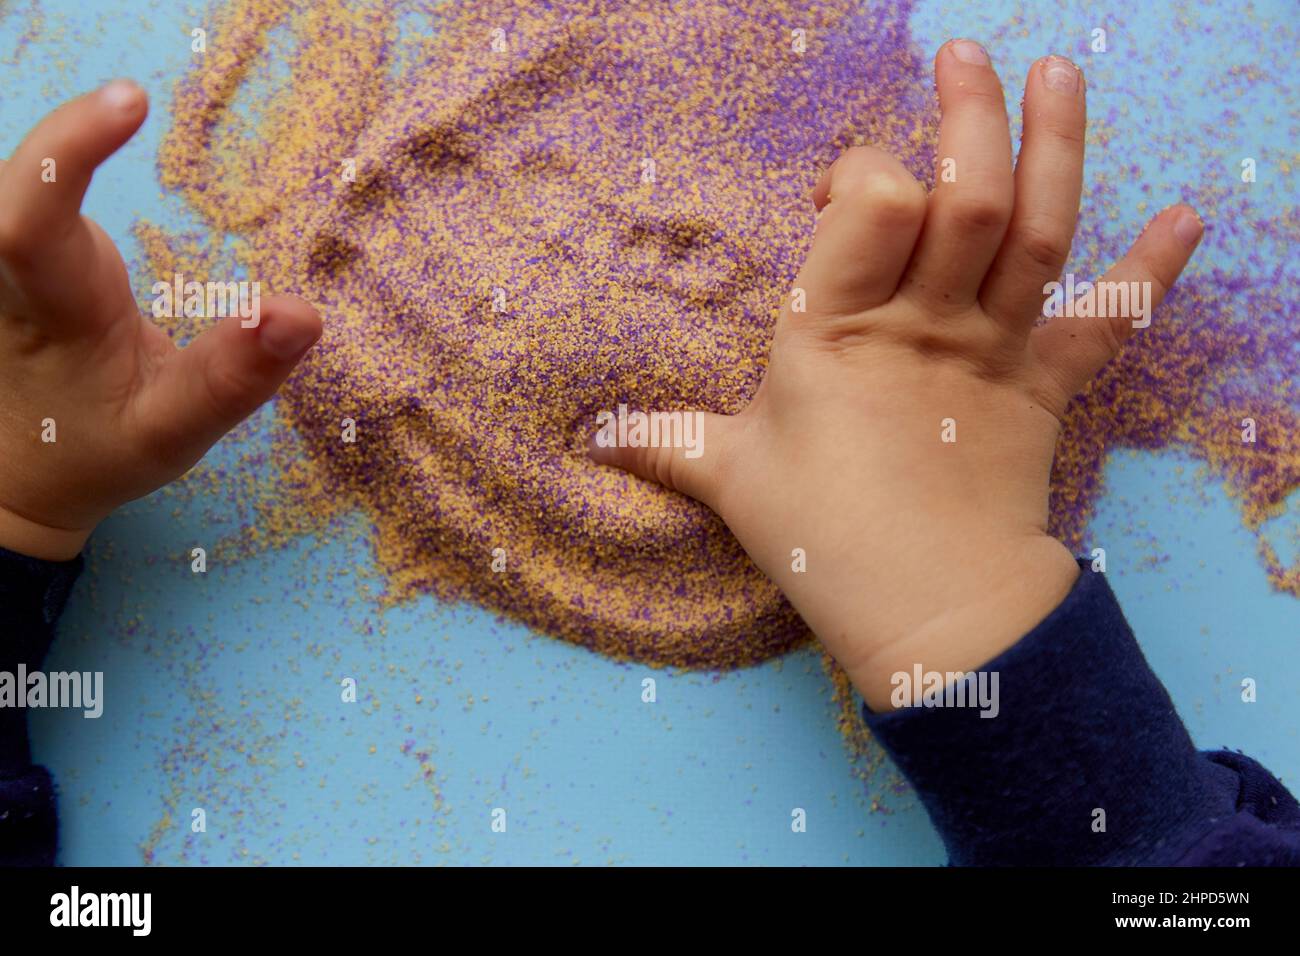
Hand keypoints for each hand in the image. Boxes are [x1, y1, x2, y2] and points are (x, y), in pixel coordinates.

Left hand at [0, 81, 321, 560]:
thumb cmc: (99, 447)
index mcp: (54, 312)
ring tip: (121, 119)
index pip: (28, 221)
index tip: (133, 101)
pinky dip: (58, 160)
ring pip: (10, 176)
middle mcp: (9, 272)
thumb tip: (303, 314)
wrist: (21, 469)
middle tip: (134, 103)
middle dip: (67, 135)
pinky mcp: (8, 250)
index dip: (69, 149)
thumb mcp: (177, 431)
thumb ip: (238, 377)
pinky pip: (22, 184)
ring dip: (62, 143)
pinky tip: (95, 146)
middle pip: (10, 177)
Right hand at [592, 42, 1202, 708]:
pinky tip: (1192, 217)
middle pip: (964, 196)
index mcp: (839, 329)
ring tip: (1060, 72)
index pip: (870, 205)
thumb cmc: (821, 539)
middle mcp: (924, 323)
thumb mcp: (730, 480)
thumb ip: (665, 443)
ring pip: (1036, 233)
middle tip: (966, 57)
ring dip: (1057, 148)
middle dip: (968, 117)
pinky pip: (1106, 324)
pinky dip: (1149, 272)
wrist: (932, 614)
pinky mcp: (1044, 388)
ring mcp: (994, 351)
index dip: (861, 178)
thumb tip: (591, 437)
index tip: (837, 196)